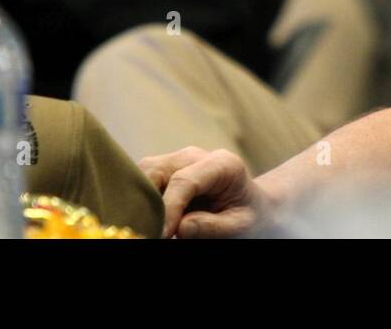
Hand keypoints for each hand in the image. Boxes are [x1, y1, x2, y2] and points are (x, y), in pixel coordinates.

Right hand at [139, 147, 271, 238]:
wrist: (251, 208)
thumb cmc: (247, 218)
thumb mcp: (239, 226)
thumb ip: (212, 226)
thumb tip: (180, 227)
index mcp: (222, 164)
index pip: (184, 180)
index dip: (169, 208)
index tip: (163, 234)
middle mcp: (195, 156)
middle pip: (156, 169)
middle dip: (146, 201)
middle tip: (146, 230)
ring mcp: (177, 161)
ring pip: (143, 172)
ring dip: (139, 199)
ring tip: (146, 226)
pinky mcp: (164, 172)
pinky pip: (142, 181)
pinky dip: (139, 199)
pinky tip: (145, 220)